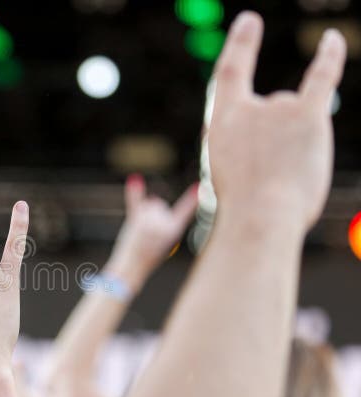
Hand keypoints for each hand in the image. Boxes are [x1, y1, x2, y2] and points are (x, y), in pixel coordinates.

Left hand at [106, 174, 197, 289]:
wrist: (131, 268)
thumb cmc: (149, 256)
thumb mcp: (164, 239)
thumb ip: (162, 219)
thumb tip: (153, 199)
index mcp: (174, 230)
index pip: (185, 210)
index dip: (192, 199)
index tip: (199, 186)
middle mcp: (163, 224)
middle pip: (159, 204)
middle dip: (153, 214)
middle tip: (147, 236)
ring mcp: (148, 221)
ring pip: (148, 203)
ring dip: (143, 213)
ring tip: (139, 232)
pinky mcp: (133, 221)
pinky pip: (134, 202)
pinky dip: (134, 191)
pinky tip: (135, 180)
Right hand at [207, 12, 345, 230]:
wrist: (259, 218)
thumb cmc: (247, 207)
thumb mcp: (234, 174)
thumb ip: (255, 147)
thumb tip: (297, 121)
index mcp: (222, 119)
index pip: (230, 72)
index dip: (242, 44)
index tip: (250, 21)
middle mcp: (249, 106)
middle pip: (274, 113)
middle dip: (279, 148)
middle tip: (267, 180)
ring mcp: (277, 108)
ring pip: (298, 120)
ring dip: (297, 150)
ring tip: (283, 181)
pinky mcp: (306, 115)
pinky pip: (321, 75)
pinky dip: (329, 54)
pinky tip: (332, 39)